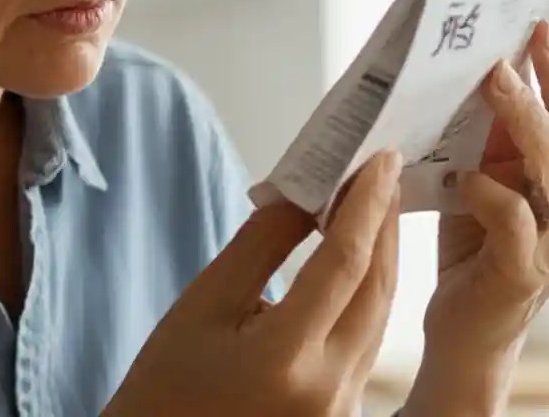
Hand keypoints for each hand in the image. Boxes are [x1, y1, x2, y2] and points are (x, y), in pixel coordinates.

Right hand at [104, 152, 402, 416]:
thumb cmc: (165, 385)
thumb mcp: (202, 304)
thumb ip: (260, 245)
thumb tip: (305, 190)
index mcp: (285, 360)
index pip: (342, 264)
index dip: (364, 204)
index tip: (379, 158)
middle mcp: (329, 390)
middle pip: (377, 289)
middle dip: (383, 223)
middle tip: (381, 169)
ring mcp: (342, 409)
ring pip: (380, 316)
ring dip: (381, 256)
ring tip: (372, 202)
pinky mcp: (343, 413)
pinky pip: (367, 341)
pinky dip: (366, 292)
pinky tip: (357, 259)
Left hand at [404, 22, 548, 415]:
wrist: (465, 328)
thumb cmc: (474, 243)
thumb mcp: (481, 175)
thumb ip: (488, 134)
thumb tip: (477, 68)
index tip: (537, 20)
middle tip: (525, 37)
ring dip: (526, 120)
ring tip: (494, 82)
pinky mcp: (524, 268)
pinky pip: (513, 217)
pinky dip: (487, 191)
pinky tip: (461, 179)